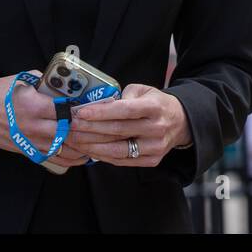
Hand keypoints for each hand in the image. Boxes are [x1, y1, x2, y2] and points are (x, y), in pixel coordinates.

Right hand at [0, 72, 91, 165]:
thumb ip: (44, 82)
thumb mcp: (22, 80)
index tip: (95, 107)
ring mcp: (31, 141)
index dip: (83, 110)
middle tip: (102, 125)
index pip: (65, 110)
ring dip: (83, 146)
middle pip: (69, 131)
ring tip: (98, 142)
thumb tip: (64, 84)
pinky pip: (54, 158)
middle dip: (87, 129)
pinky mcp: (28, 151)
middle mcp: (33, 126)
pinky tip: (83, 155)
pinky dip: (71, 158)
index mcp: (32, 105)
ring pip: (64, 148)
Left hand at [63, 83, 191, 167]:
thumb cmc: (155, 104)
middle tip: (71, 125)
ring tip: (75, 139)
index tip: (81, 112)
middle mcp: (156, 128)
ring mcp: (155, 147)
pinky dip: (103, 155)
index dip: (101, 112)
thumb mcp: (144, 90)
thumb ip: (123, 95)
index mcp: (155, 107)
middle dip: (90, 128)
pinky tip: (89, 149)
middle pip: (118, 131)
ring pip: (118, 149)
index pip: (124, 110)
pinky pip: (122, 160)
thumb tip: (100, 104)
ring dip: (93, 145)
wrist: (180, 123)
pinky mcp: (151, 160)